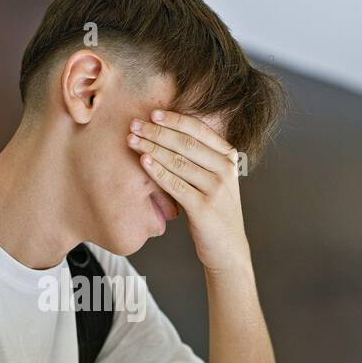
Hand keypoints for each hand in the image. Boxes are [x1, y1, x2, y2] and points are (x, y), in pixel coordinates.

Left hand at [128, 109, 250, 272]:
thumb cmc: (214, 211)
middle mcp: (225, 170)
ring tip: (132, 140)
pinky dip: (157, 171)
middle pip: (186, 143)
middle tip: (134, 124)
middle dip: (157, 132)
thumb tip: (168, 132)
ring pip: (179, 162)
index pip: (199, 130)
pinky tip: (143, 162)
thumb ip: (200, 158)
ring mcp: (216, 189)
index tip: (152, 113)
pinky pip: (175, 185)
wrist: (228, 249)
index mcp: (229, 158)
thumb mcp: (214, 179)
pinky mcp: (204, 208)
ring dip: (152, 148)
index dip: (175, 119)